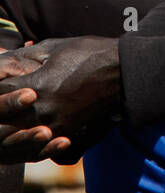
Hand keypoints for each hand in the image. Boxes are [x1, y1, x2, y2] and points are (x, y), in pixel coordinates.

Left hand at [0, 37, 120, 162]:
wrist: (123, 73)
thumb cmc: (88, 54)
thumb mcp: (52, 48)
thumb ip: (22, 57)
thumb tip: (0, 60)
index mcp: (35, 86)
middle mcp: (41, 111)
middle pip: (1, 119)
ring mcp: (53, 126)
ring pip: (14, 136)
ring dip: (6, 128)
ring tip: (4, 121)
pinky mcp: (64, 133)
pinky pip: (34, 144)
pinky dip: (24, 139)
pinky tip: (20, 131)